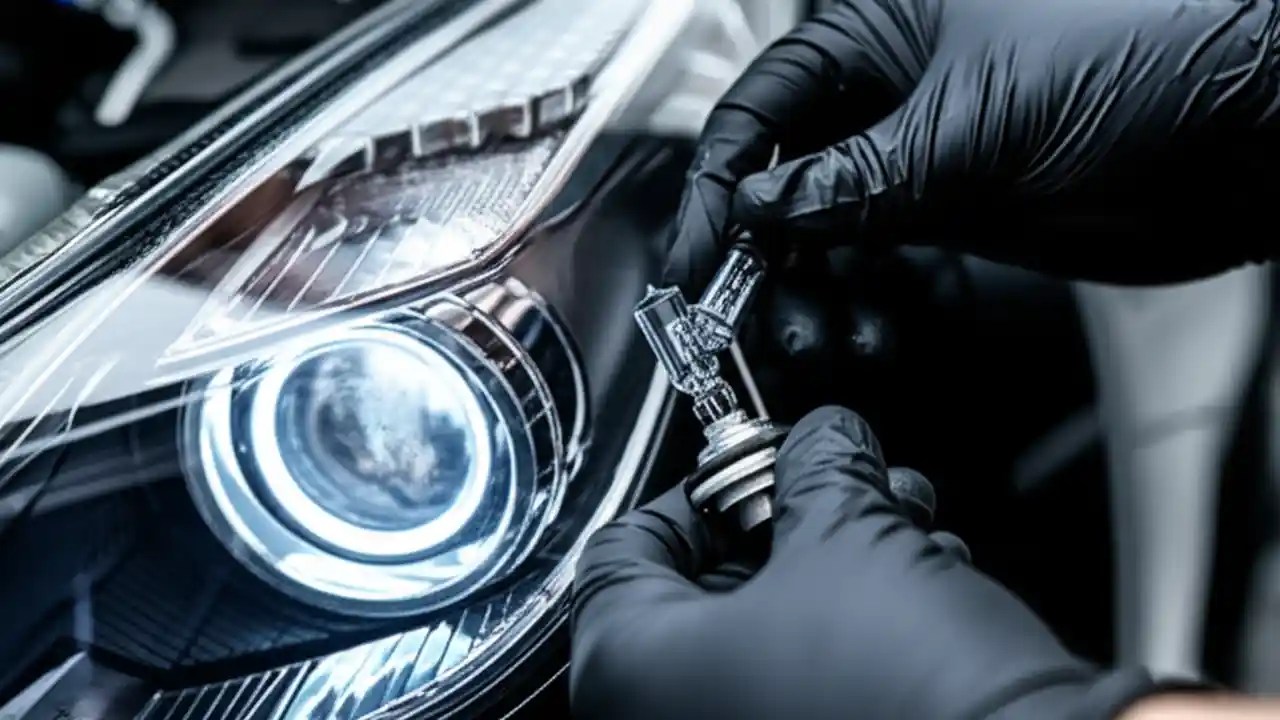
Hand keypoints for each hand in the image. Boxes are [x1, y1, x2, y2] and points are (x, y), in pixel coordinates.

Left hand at [570, 406, 1163, 719]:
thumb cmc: (911, 687)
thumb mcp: (849, 534)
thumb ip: (818, 464)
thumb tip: (822, 439)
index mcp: (632, 668)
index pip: (622, 550)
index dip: (692, 492)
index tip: (745, 468)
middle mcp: (666, 719)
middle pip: (704, 587)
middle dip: (787, 519)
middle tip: (835, 482)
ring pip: (767, 630)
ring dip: (836, 560)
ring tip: (898, 516)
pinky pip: (803, 677)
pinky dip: (853, 622)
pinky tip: (918, 578)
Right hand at [666, 0, 1279, 290]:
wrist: (1250, 131)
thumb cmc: (1143, 56)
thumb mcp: (971, 121)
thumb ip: (856, 177)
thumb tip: (761, 210)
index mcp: (876, 32)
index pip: (761, 109)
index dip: (718, 184)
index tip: (697, 256)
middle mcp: (887, 93)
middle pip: (781, 181)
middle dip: (759, 257)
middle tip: (752, 314)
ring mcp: (919, 157)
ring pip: (823, 235)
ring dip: (808, 295)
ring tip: (818, 338)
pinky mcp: (952, 214)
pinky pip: (879, 267)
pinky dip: (863, 307)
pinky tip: (867, 334)